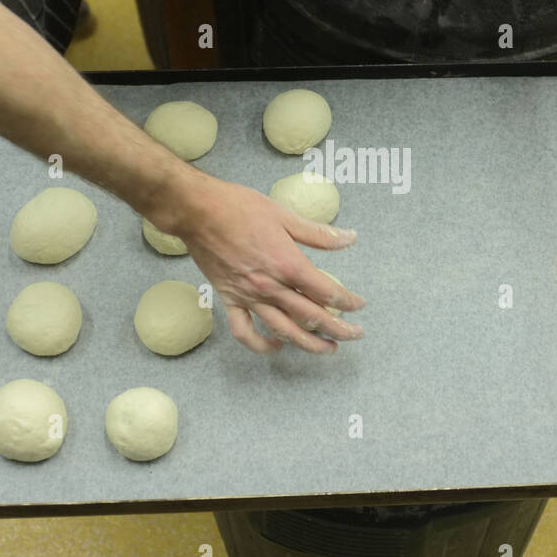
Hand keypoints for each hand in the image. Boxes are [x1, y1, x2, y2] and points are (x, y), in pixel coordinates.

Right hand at [153, 168, 365, 353]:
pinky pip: (244, 331)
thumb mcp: (284, 215)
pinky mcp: (228, 299)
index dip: (347, 301)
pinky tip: (277, 346)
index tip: (359, 305)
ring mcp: (249, 296)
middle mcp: (271, 286)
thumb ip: (318, 234)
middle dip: (338, 329)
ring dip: (309, 344)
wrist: (197, 211)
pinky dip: (260, 345)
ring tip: (327, 349)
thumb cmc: (239, 207)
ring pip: (284, 330)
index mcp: (288, 264)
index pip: (326, 291)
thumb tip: (350, 238)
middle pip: (311, 316)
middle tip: (355, 335)